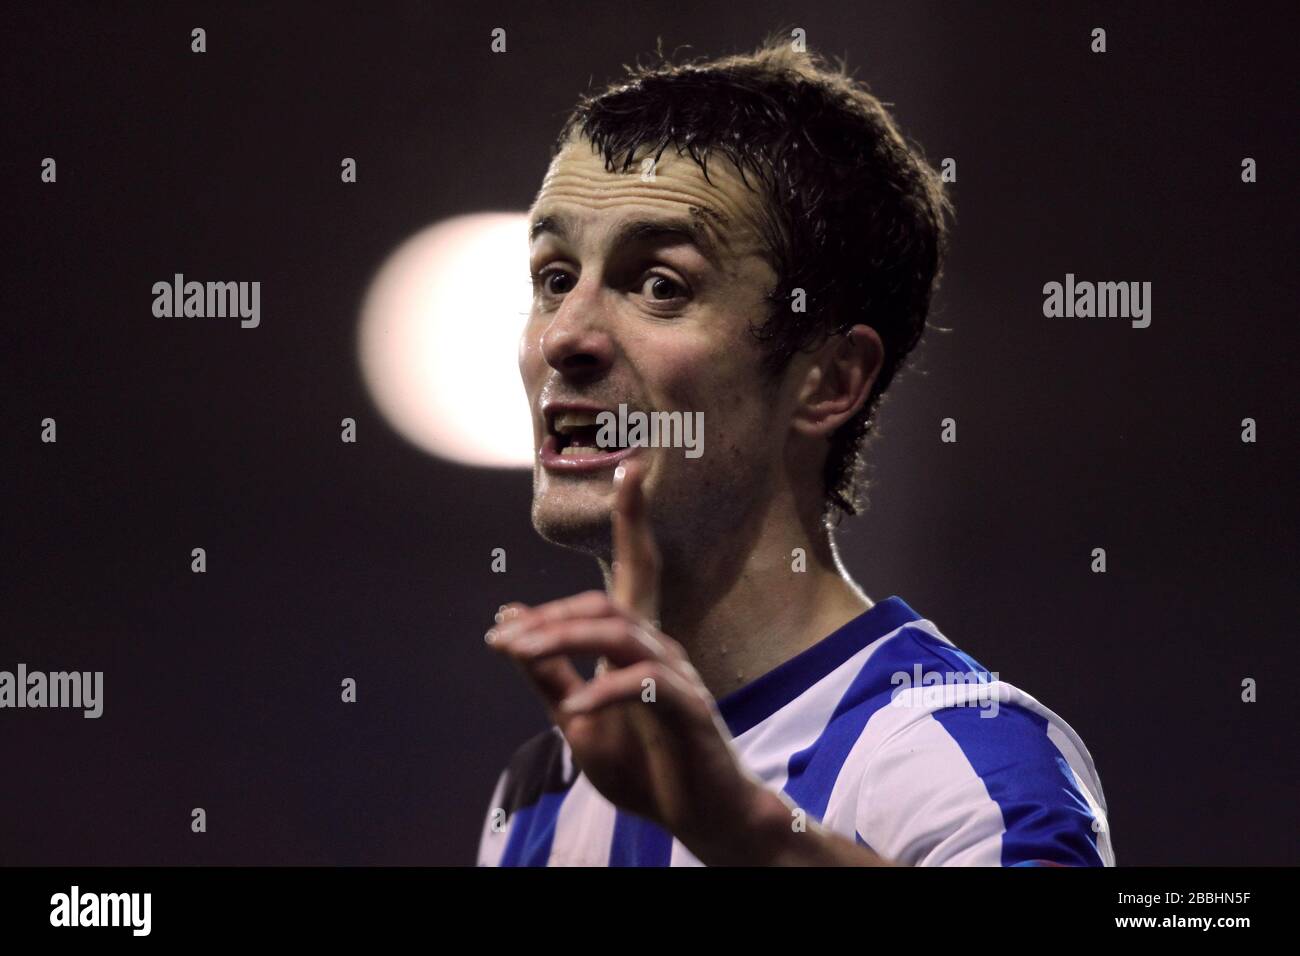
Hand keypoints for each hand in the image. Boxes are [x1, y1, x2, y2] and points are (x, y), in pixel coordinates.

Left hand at [486, 457, 766, 857]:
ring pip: (618, 633)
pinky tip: (575, 710)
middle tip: (500, 639)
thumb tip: (507, 622)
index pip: (636, 570)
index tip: (630, 468)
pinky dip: (603, 693)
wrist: (700, 816)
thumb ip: (547, 675)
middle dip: (549, 615)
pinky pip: (644, 685)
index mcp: (638, 645)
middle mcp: (662, 648)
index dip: (633, 520)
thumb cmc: (646, 766)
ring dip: (562, 639)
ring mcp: (679, 677)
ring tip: (518, 657)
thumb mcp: (578, 723)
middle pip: (606, 603)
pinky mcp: (690, 712)